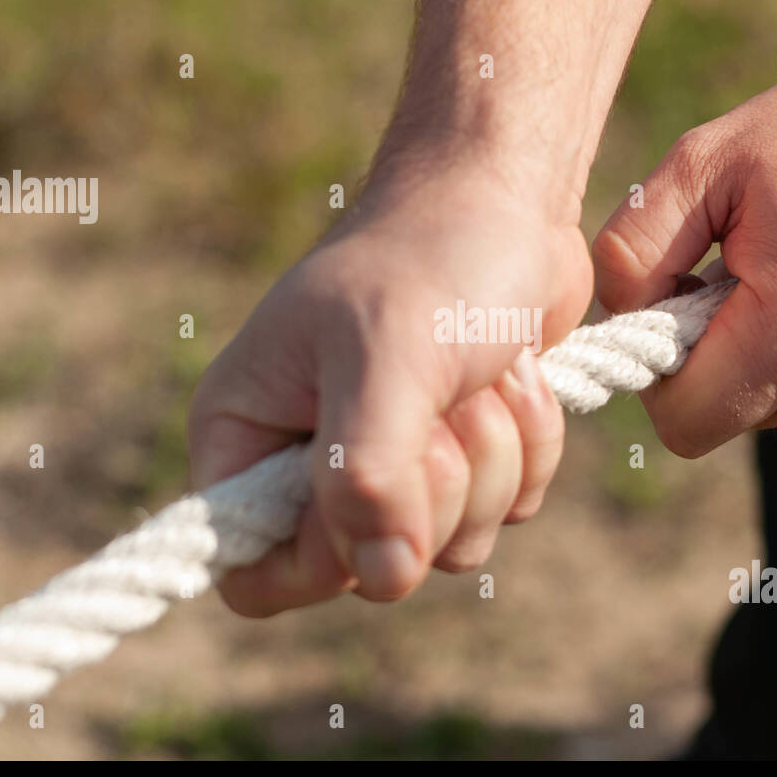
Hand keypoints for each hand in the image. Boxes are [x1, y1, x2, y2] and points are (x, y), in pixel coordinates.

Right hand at [188, 156, 591, 615]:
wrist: (506, 200)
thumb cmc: (431, 258)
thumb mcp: (388, 356)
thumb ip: (368, 474)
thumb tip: (381, 576)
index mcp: (247, 434)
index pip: (253, 573)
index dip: (321, 561)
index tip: (378, 490)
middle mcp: (310, 461)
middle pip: (369, 568)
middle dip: (435, 486)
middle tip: (443, 399)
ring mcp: (392, 464)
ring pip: (448, 546)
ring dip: (492, 458)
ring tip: (478, 373)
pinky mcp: (462, 458)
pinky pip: (507, 511)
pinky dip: (529, 447)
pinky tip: (514, 375)